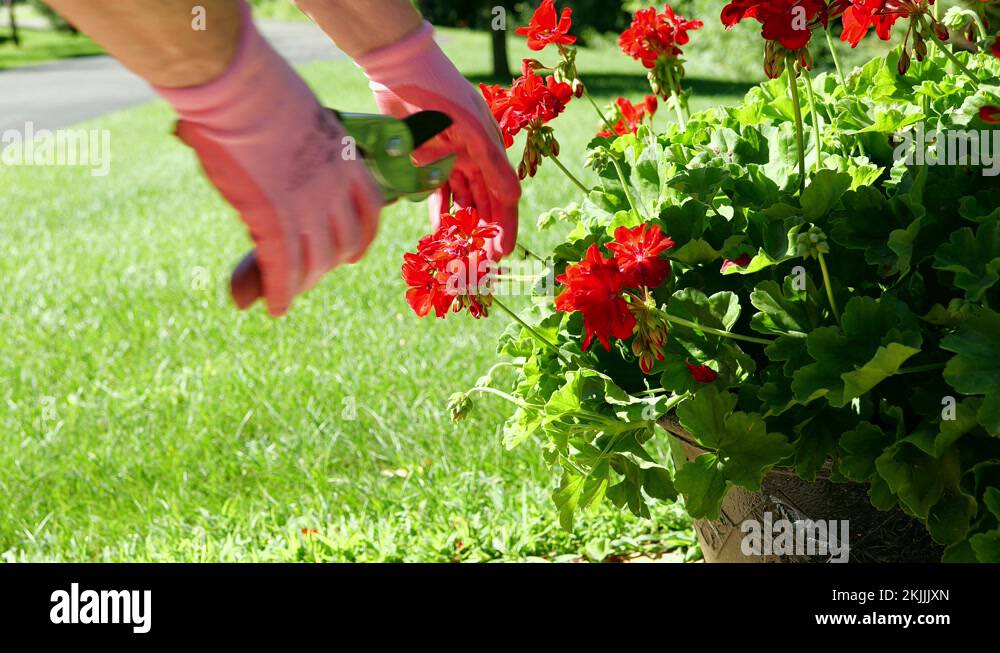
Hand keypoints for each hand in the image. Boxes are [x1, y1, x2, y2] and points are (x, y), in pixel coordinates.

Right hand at [157, 2, 382, 315]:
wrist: (240, 85)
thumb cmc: (257, 87)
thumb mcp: (292, 113)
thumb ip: (290, 139)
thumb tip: (268, 141)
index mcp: (346, 159)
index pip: (368, 210)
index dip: (362, 238)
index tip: (354, 256)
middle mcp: (335, 189)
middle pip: (342, 242)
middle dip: (328, 264)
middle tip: (310, 277)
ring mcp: (308, 208)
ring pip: (314, 261)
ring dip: (302, 283)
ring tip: (288, 296)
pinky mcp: (275, 221)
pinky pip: (282, 269)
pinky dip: (280, 293)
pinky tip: (275, 309)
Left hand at [358, 22, 520, 258]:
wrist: (400, 72)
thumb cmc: (441, 95)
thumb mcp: (471, 130)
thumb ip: (492, 165)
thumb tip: (515, 199)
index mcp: (490, 151)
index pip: (503, 197)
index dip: (504, 226)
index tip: (502, 254)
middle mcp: (474, 159)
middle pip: (484, 204)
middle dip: (485, 234)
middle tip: (481, 264)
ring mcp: (450, 161)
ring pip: (462, 202)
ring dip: (464, 227)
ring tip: (461, 254)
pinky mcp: (426, 161)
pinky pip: (437, 194)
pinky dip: (439, 213)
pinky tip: (439, 233)